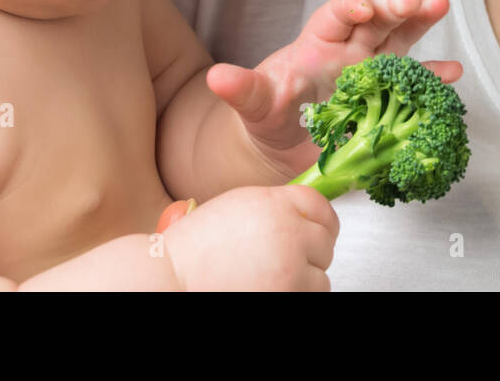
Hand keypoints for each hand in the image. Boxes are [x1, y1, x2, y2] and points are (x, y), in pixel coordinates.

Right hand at [162, 185, 337, 290]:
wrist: (173, 280)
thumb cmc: (194, 249)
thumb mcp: (236, 207)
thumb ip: (273, 207)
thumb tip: (304, 215)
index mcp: (272, 204)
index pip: (320, 205)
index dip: (321, 219)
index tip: (319, 228)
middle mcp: (287, 233)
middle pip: (326, 240)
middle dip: (311, 250)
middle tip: (288, 258)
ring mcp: (291, 268)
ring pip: (322, 274)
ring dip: (306, 278)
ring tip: (275, 277)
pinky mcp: (289, 294)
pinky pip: (311, 294)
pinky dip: (297, 294)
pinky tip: (272, 288)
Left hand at [205, 0, 462, 177]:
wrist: (284, 149)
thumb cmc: (269, 116)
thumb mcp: (255, 104)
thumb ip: (243, 90)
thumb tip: (219, 78)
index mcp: (319, 42)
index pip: (336, 15)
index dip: (351, 7)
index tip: (362, 8)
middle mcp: (351, 50)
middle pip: (376, 18)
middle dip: (395, 6)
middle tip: (416, 0)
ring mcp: (373, 71)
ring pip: (400, 39)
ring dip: (420, 22)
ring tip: (439, 6)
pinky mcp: (388, 99)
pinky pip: (415, 84)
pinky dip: (434, 78)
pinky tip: (452, 74)